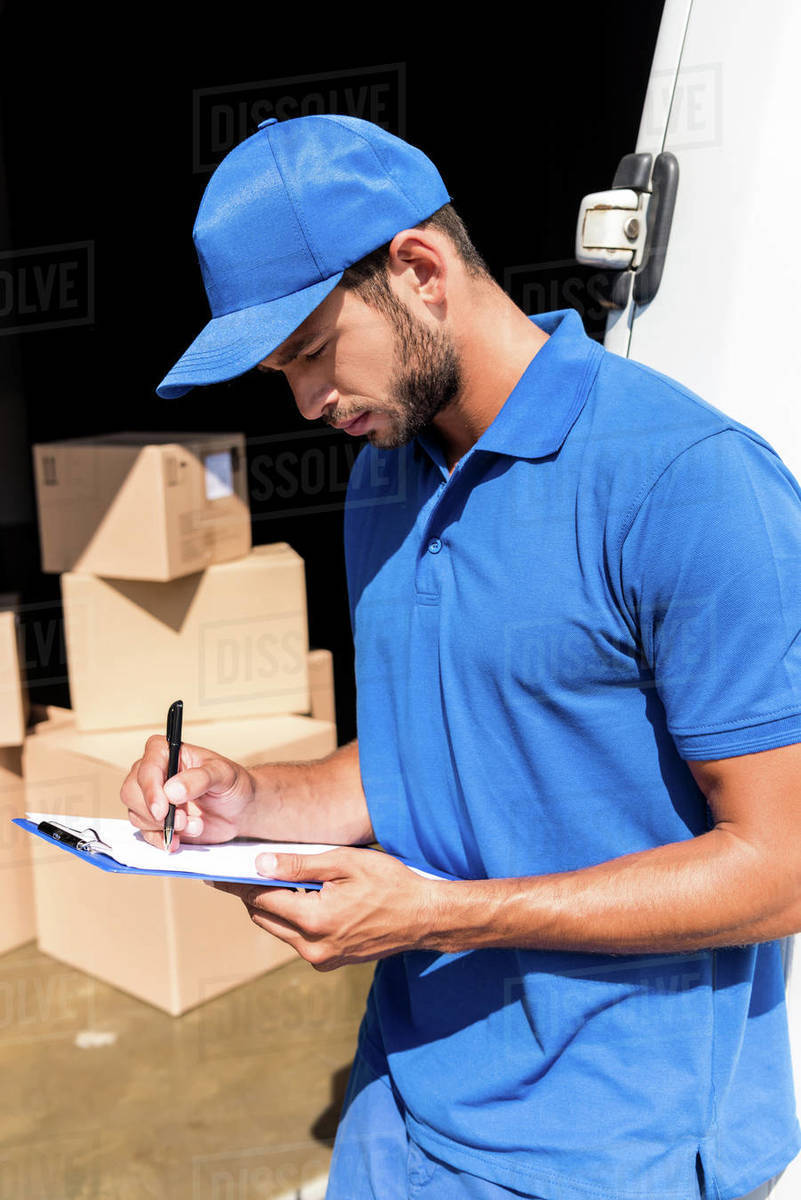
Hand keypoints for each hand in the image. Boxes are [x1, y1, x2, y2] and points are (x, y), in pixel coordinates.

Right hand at [120, 734, 256, 851]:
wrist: (239, 809)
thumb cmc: (231, 783)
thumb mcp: (223, 774)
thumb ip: (199, 778)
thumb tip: (171, 791)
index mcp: (165, 752)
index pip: (146, 767)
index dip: (150, 789)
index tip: (163, 809)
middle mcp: (153, 773)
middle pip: (131, 792)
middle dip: (155, 813)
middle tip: (183, 820)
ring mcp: (151, 797)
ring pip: (136, 814)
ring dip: (164, 827)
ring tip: (194, 825)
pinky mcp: (155, 820)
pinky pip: (144, 832)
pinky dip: (161, 839)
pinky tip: (178, 840)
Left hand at [208, 847, 446, 970]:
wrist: (424, 918)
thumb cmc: (390, 884)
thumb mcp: (345, 863)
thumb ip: (300, 865)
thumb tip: (260, 865)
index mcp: (315, 921)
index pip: (261, 900)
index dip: (239, 884)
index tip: (219, 874)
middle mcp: (313, 948)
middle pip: (265, 917)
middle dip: (254, 894)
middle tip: (246, 871)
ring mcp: (321, 959)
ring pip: (280, 929)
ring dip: (275, 906)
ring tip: (278, 879)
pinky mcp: (330, 962)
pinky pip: (299, 939)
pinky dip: (294, 918)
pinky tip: (306, 897)